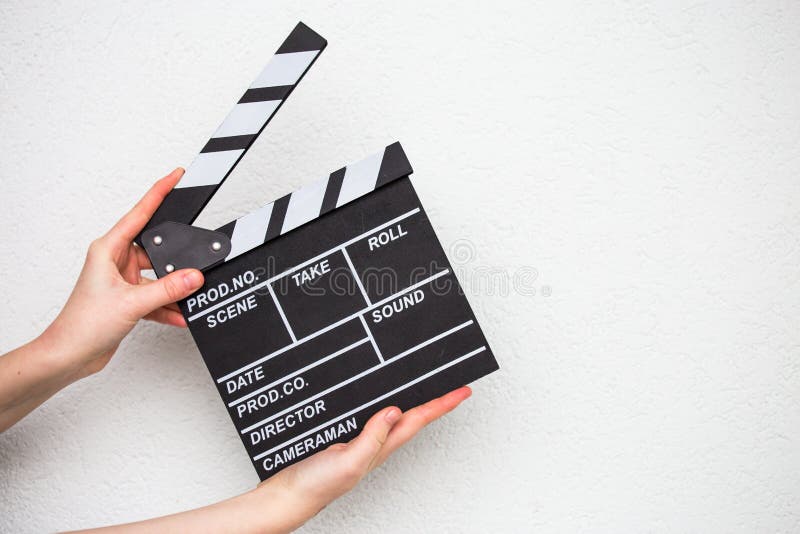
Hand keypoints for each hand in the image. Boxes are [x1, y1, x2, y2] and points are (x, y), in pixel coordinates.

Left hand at [41, 168, 204, 379]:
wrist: (69, 356)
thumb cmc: (82, 324)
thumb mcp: (131, 303)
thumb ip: (167, 289)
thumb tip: (194, 276)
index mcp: (107, 249)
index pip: (140, 213)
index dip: (159, 192)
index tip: (175, 176)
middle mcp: (115, 261)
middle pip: (156, 248)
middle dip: (176, 258)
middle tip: (194, 259)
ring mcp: (122, 281)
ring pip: (158, 276)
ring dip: (172, 289)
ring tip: (188, 295)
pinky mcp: (128, 300)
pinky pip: (156, 297)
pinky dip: (168, 307)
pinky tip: (180, 315)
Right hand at [263, 387, 472, 528]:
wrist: (286, 496)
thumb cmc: (315, 486)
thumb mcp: (348, 461)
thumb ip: (372, 438)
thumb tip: (394, 411)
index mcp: (380, 448)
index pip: (418, 420)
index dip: (441, 404)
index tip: (462, 391)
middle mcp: (375, 444)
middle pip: (413, 417)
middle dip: (435, 402)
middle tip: (455, 387)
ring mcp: (360, 442)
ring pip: (394, 417)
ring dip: (415, 404)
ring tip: (432, 392)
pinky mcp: (344, 440)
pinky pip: (372, 418)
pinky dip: (384, 406)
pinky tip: (383, 402)